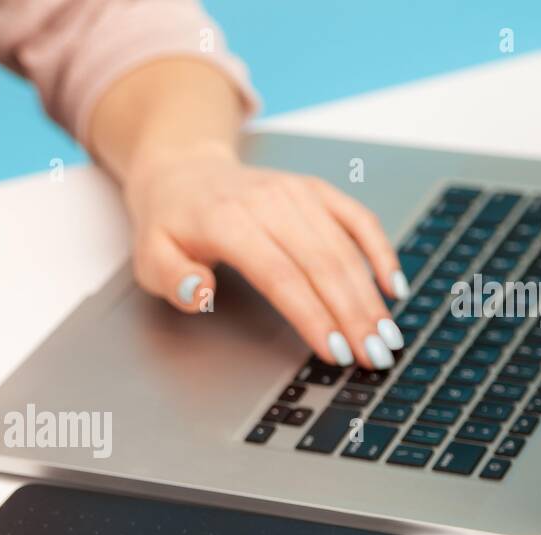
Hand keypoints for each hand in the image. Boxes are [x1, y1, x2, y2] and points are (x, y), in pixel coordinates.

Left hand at [123, 141, 406, 368]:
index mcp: (228, 222)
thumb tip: (199, 292)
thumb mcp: (148, 258)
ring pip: (344, 248)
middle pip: (322, 265)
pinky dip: (380, 251)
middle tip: (374, 356)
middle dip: (353, 315)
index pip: (281, 277)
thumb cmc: (168, 224)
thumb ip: (170, 279)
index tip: (334, 351)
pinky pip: (357, 219)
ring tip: (387, 336)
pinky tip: (393, 287)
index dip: (312, 316)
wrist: (183, 172)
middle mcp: (270, 203)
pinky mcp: (316, 190)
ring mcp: (297, 193)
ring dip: (369, 296)